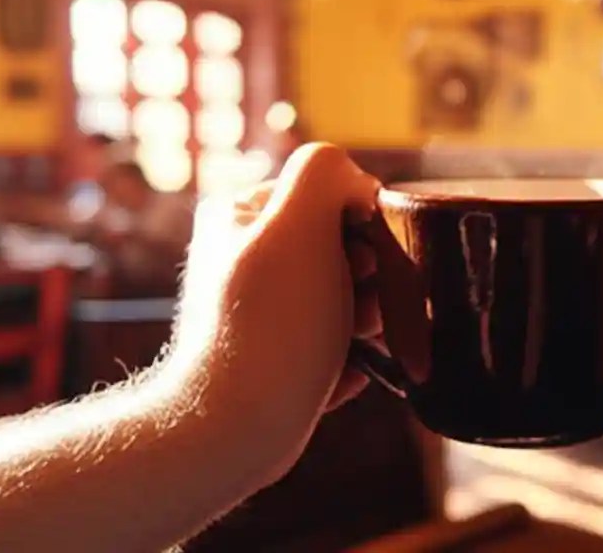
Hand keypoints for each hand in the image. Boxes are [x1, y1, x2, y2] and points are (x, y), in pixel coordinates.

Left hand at [162, 144, 380, 481]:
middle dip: (369, 277)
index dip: (363, 223)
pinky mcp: (273, 359)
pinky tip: (342, 374)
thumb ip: (326, 172)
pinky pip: (332, 348)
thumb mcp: (299, 223)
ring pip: (341, 299)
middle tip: (366, 307)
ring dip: (366, 320)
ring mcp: (257, 311)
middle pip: (339, 247)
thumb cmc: (270, 326)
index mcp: (239, 213)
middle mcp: (242, 257)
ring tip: (356, 341)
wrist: (233, 429)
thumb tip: (355, 185)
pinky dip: (348, 362)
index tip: (365, 262)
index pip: (329, 193)